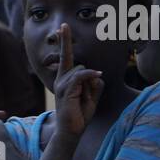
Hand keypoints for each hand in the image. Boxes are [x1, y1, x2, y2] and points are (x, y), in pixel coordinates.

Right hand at [51, 23, 102, 137]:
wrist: (71, 132)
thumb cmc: (80, 115)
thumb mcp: (92, 97)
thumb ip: (95, 84)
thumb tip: (97, 75)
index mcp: (65, 79)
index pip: (66, 57)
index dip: (65, 41)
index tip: (63, 27)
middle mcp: (60, 80)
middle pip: (79, 65)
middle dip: (89, 78)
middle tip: (88, 97)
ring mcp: (61, 85)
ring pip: (81, 70)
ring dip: (90, 83)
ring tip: (86, 100)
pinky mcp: (66, 91)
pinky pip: (80, 76)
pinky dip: (90, 75)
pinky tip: (98, 76)